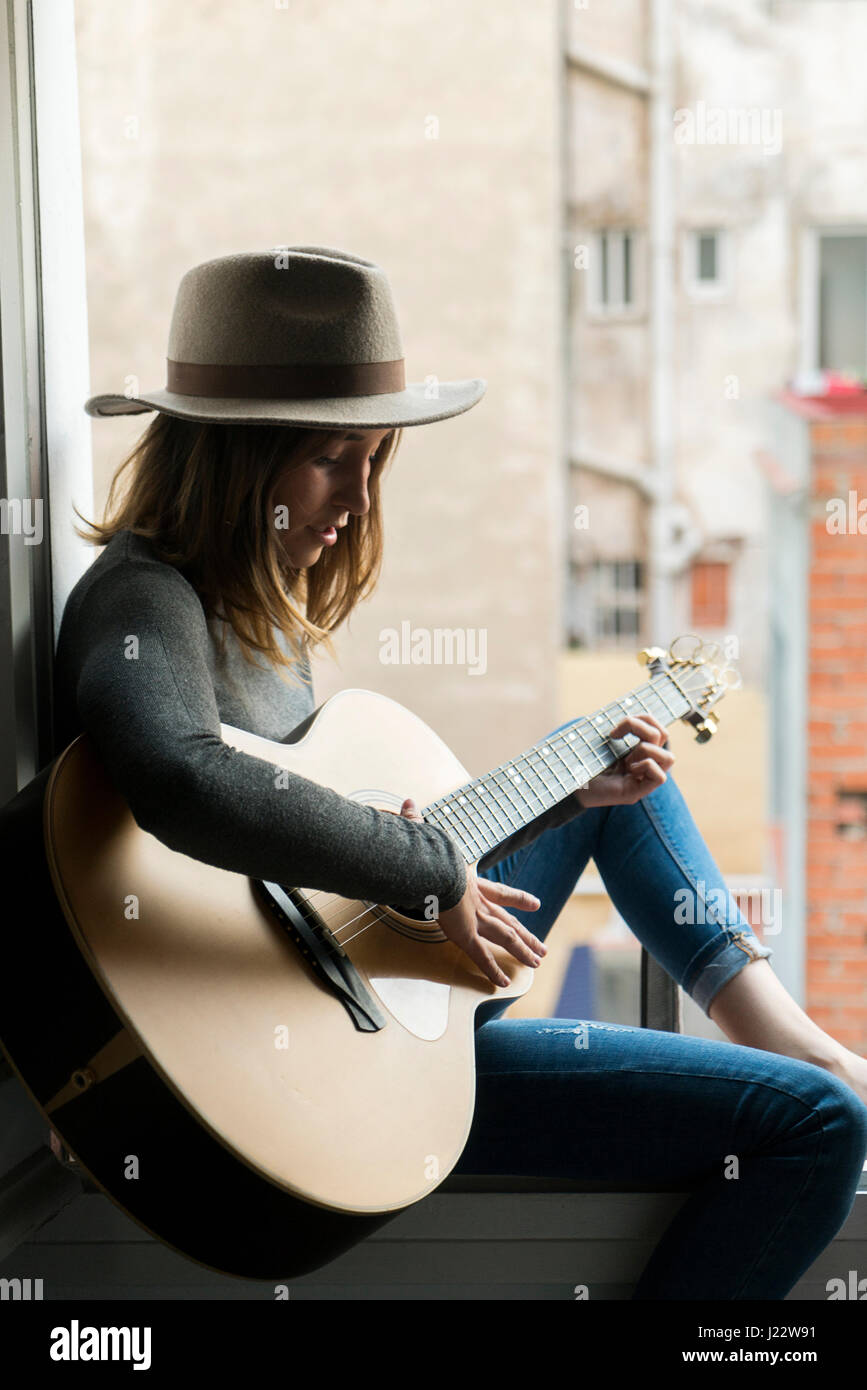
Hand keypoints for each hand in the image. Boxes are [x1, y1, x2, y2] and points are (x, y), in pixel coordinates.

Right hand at [400, 798, 545, 987]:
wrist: (432, 865)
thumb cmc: (424, 851)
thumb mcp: (420, 837)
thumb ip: (413, 823)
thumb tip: (407, 804)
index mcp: (470, 882)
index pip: (499, 892)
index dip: (518, 899)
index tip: (535, 904)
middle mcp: (478, 901)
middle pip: (508, 921)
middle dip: (526, 935)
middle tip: (542, 947)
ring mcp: (475, 918)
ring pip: (504, 938)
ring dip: (521, 951)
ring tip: (536, 963)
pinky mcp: (465, 934)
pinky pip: (482, 957)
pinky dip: (492, 970)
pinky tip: (503, 983)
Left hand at [574, 714, 673, 808]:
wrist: (567, 785)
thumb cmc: (580, 762)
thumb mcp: (600, 740)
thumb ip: (618, 729)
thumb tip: (634, 717)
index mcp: (636, 749)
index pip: (657, 727)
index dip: (642, 719)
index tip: (614, 730)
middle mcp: (643, 763)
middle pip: (665, 736)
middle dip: (640, 729)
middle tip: (614, 738)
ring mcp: (641, 779)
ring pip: (669, 758)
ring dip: (645, 751)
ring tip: (625, 760)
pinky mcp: (636, 792)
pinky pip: (660, 777)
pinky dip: (646, 767)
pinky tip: (628, 770)